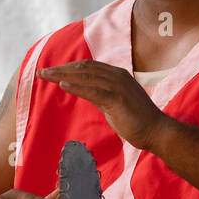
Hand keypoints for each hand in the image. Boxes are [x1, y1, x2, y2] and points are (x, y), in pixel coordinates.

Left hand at [37, 60, 171, 150]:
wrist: (156, 131)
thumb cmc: (135, 120)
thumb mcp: (113, 102)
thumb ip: (100, 94)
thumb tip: (83, 90)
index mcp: (116, 75)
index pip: (87, 66)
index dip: (67, 67)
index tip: (50, 71)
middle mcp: (117, 76)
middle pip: (83, 68)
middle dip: (60, 69)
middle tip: (41, 72)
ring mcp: (118, 86)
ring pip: (85, 76)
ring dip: (63, 75)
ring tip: (46, 76)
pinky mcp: (117, 99)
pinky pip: (93, 91)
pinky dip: (76, 87)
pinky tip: (62, 85)